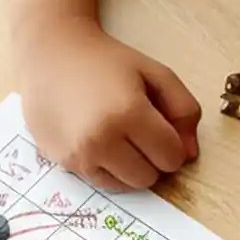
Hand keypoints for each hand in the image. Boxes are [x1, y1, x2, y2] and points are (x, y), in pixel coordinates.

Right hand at [16, 16, 200, 190]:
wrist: (50, 54)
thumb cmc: (105, 61)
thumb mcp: (155, 73)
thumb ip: (184, 109)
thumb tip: (190, 155)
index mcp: (129, 113)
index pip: (172, 157)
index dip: (172, 143)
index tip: (160, 125)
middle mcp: (101, 140)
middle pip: (150, 177)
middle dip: (152, 158)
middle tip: (138, 131)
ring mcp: (79, 155)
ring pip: (126, 185)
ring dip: (131, 167)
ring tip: (119, 136)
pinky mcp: (64, 163)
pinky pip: (101, 182)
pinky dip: (107, 168)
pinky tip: (99, 141)